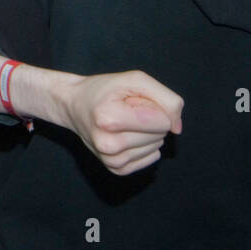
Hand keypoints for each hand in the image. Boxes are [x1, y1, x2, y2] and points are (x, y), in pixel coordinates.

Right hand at [60, 70, 183, 175]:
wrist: (74, 105)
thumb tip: (177, 129)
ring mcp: (111, 160)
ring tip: (123, 122)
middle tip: (125, 110)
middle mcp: (107, 144)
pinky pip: (151, 158)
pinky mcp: (116, 169)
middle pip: (160, 135)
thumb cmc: (105, 90)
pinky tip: (126, 136)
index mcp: (108, 119)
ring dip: (146, 132)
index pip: (162, 122)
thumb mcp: (135, 80)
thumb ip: (167, 99)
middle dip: (150, 120)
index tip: (130, 101)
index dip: (153, 106)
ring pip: (156, 147)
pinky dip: (144, 145)